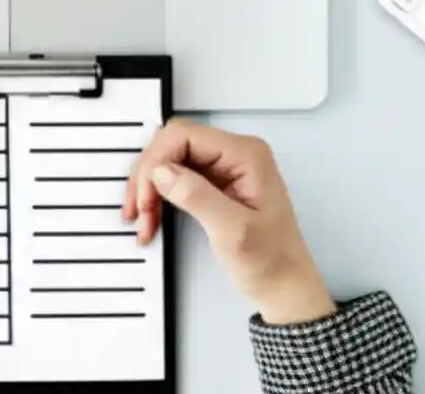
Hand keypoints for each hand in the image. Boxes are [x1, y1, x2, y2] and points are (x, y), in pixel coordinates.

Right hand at [123, 120, 334, 325]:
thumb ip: (197, 197)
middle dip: (149, 176)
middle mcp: (235, 155)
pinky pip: (176, 179)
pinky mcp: (215, 185)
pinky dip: (158, 198)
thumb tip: (162, 172)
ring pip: (170, 162)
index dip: (157, 161)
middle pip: (173, 145)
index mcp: (246, 156)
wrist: (284, 288)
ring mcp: (225, 169)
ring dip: (150, 189)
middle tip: (140, 208)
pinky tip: (153, 218)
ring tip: (144, 219)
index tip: (146, 194)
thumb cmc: (272, 262)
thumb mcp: (233, 231)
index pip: (185, 136)